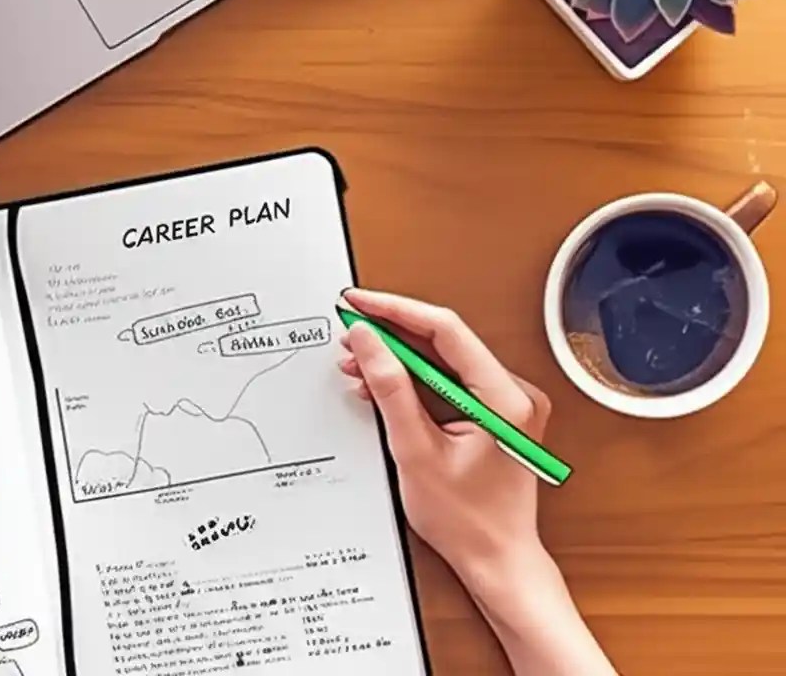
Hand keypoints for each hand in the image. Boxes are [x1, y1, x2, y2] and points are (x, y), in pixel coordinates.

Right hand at [337, 288, 550, 583]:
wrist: (497, 558)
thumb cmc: (469, 521)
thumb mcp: (416, 450)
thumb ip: (390, 389)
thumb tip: (370, 343)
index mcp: (505, 397)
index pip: (445, 330)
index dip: (396, 311)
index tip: (360, 304)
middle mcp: (514, 392)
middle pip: (444, 342)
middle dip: (391, 336)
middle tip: (349, 334)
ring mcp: (507, 402)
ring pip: (443, 361)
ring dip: (398, 360)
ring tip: (357, 363)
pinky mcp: (495, 412)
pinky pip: (449, 381)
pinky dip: (414, 380)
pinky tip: (381, 383)